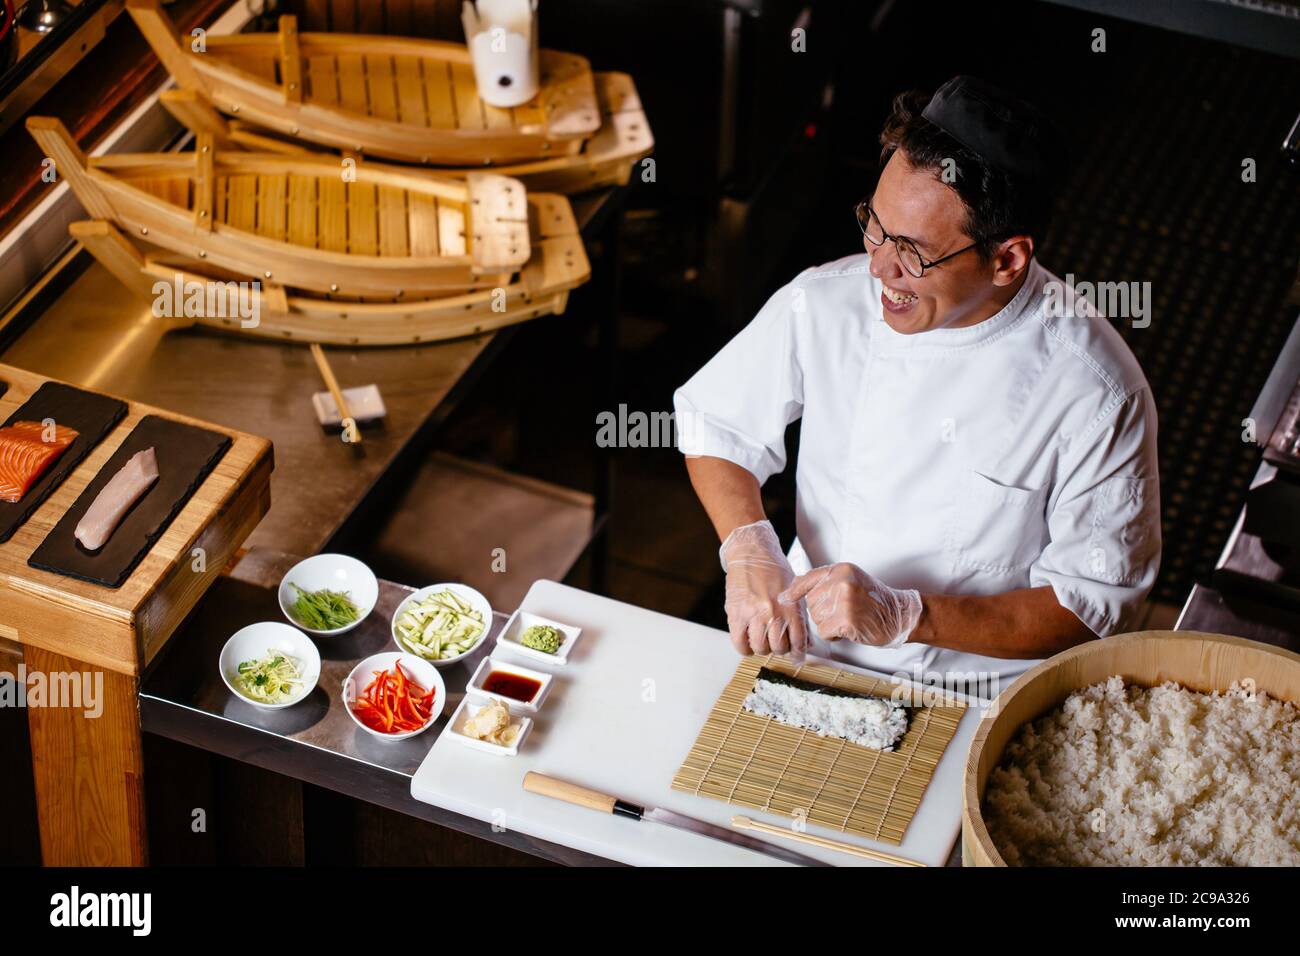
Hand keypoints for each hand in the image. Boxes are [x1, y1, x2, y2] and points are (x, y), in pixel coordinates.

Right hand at [720, 520, 808, 659]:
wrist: (752, 553)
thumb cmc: (774, 570)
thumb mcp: (795, 592)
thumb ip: (801, 619)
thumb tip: (807, 644)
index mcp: (791, 607)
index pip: (798, 641)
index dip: (797, 653)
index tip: (795, 657)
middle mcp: (773, 612)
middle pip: (779, 647)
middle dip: (779, 648)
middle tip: (776, 642)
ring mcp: (753, 614)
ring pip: (760, 647)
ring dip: (761, 647)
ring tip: (761, 639)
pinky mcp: (736, 614)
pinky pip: (740, 643)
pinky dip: (745, 648)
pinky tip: (747, 642)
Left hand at [779, 563, 921, 648]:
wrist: (898, 616)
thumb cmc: (874, 601)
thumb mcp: (850, 582)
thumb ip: (825, 583)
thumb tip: (792, 588)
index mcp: (841, 569)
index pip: (808, 579)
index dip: (794, 591)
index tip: (783, 598)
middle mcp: (841, 581)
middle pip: (811, 603)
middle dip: (822, 613)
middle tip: (844, 612)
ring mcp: (844, 600)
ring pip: (817, 618)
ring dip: (829, 624)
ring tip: (849, 619)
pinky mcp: (846, 619)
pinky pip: (825, 632)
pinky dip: (834, 635)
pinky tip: (850, 629)